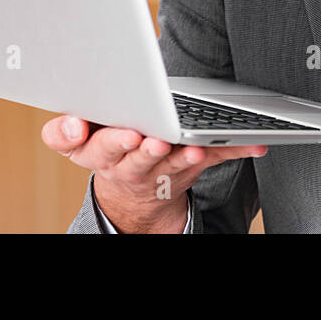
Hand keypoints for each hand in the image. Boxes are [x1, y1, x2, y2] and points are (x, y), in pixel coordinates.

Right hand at [42, 115, 265, 232]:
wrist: (130, 195)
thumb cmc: (105, 148)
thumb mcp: (77, 142)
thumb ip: (65, 132)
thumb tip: (71, 124)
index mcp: (94, 150)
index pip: (86, 145)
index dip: (90, 138)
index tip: (101, 131)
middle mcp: (125, 163)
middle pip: (130, 158)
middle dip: (140, 148)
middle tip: (150, 140)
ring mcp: (158, 170)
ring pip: (170, 165)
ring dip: (183, 156)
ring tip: (193, 150)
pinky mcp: (188, 169)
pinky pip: (214, 157)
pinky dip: (235, 149)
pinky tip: (255, 145)